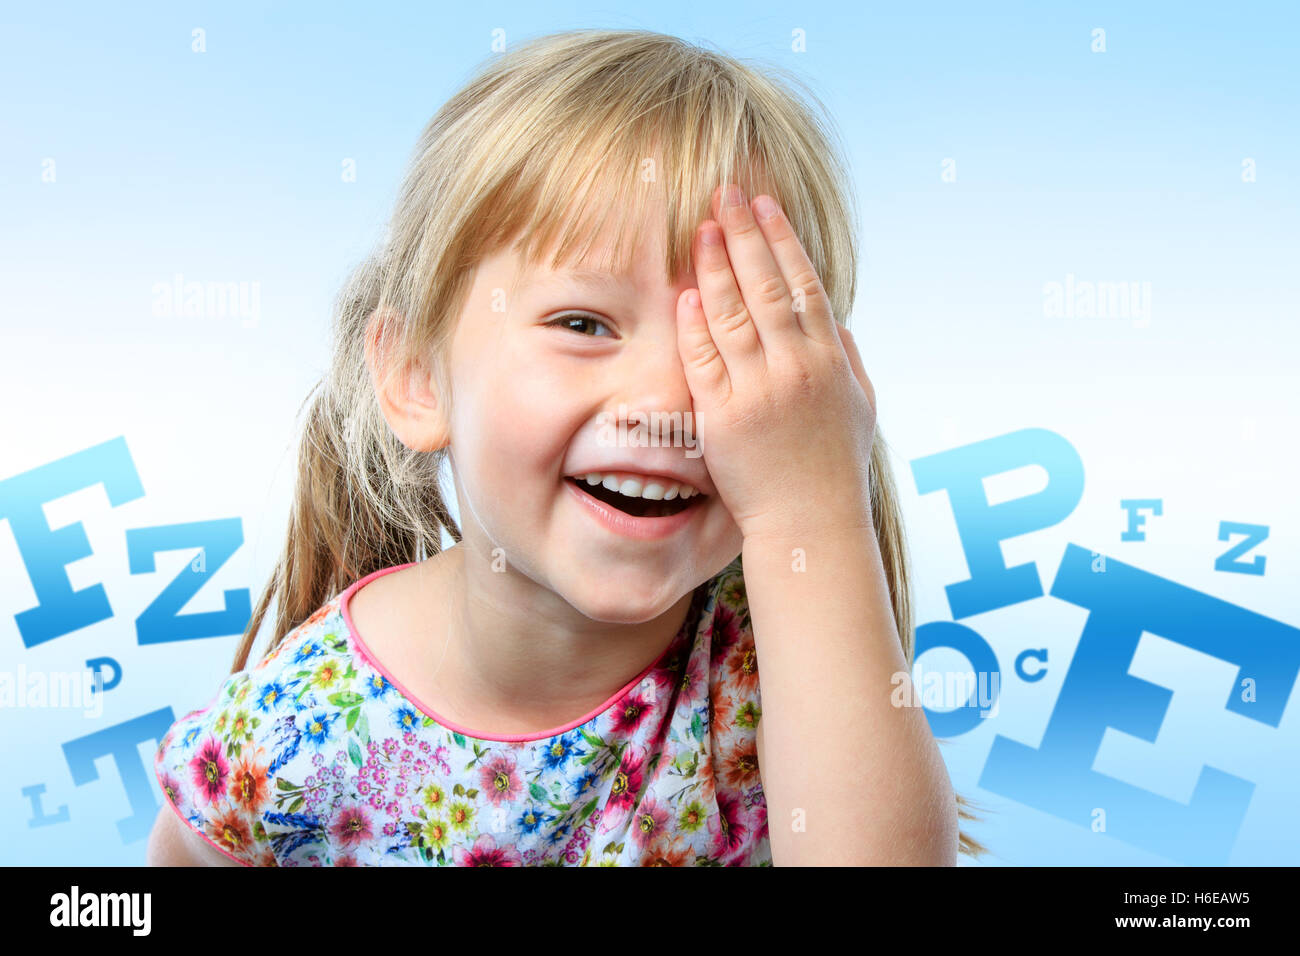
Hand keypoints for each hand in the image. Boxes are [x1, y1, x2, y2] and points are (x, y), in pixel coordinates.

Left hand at [676, 184, 878, 541]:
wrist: (811, 524)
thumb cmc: (835, 468)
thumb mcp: (860, 407)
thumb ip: (848, 359)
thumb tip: (835, 321)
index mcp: (829, 360)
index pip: (803, 284)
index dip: (782, 239)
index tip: (765, 204)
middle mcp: (797, 369)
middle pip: (766, 286)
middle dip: (745, 234)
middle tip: (725, 193)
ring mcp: (759, 392)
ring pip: (733, 315)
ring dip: (716, 266)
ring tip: (702, 228)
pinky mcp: (724, 419)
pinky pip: (705, 362)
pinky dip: (695, 326)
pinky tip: (686, 293)